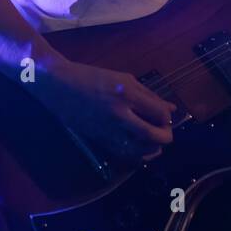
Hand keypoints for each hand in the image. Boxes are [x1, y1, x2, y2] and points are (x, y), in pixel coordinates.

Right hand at [35, 57, 175, 160]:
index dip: (167, 118)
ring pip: (139, 150)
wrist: (59, 86)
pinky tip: (140, 146)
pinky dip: (137, 153)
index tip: (166, 116)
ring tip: (154, 141)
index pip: (159, 114)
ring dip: (152, 148)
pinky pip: (124, 153)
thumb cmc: (92, 77)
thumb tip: (171, 108)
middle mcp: (120, 114)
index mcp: (127, 94)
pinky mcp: (99, 139)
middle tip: (166, 133)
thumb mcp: (124, 79)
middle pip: (152, 136)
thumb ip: (149, 95)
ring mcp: (108, 129)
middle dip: (165, 137)